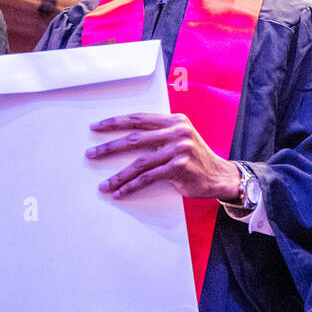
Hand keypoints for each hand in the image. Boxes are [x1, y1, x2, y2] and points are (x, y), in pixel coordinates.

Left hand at [86, 112, 239, 200]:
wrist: (220, 176)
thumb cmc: (197, 158)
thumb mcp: (182, 138)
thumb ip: (161, 133)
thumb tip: (128, 137)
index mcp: (175, 121)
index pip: (139, 119)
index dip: (116, 122)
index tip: (97, 127)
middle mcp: (177, 133)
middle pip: (134, 138)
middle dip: (109, 147)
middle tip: (91, 154)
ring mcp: (178, 150)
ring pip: (139, 163)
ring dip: (118, 175)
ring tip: (104, 184)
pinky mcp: (178, 168)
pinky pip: (148, 178)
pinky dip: (132, 186)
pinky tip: (120, 192)